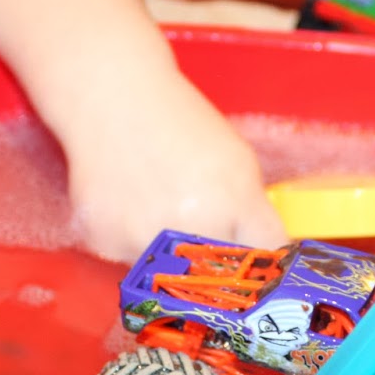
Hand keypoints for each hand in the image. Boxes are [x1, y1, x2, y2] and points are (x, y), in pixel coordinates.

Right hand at [61, 65, 286, 262]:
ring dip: (174, 255)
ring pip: (173, 274)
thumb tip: (265, 258)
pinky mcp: (108, 242)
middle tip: (203, 226)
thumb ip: (253, 211)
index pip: (266, 256)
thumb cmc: (179, 123)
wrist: (113, 99)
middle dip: (220, 261)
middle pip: (221, 275)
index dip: (266, 258)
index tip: (261, 261)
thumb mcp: (237, 161)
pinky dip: (136, 241)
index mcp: (234, 202)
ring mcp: (148, 239)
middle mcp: (193, 227)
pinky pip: (134, 260)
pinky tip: (130, 203)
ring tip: (160, 204)